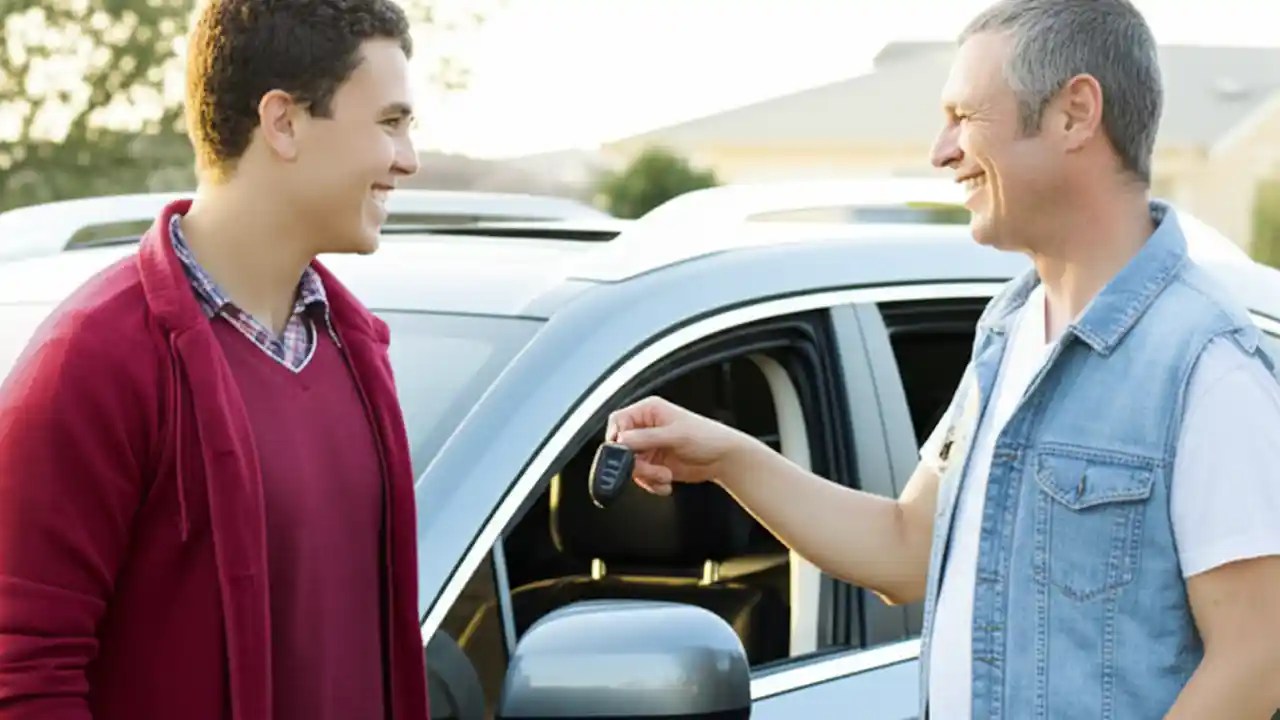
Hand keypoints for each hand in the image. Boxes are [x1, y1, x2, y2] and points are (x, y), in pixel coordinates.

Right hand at [605, 396, 752, 495]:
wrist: (724, 459)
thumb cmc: (707, 437)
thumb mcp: (675, 435)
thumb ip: (646, 438)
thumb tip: (621, 441)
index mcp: (649, 411)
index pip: (619, 421)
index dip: (617, 437)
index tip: (624, 453)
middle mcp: (646, 428)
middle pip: (622, 447)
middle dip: (636, 463)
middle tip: (652, 470)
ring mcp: (649, 447)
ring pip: (630, 465)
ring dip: (646, 476)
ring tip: (664, 476)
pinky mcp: (654, 464)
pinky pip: (641, 477)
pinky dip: (651, 483)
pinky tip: (666, 482)